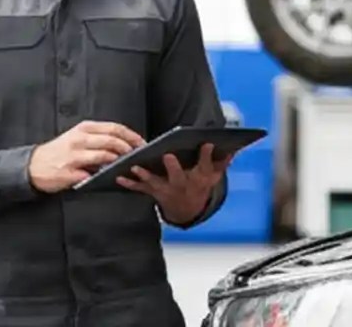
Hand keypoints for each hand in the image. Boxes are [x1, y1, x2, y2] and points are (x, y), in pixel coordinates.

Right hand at [28, 120, 145, 192]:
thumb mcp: (77, 137)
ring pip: (104, 156)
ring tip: (127, 167)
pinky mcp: (69, 172)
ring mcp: (74, 156)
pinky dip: (102, 176)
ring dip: (118, 162)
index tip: (142, 144)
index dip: (132, 136)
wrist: (34, 166)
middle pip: (112, 141)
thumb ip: (98, 138)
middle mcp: (79, 139)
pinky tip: (109, 178)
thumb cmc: (59, 151)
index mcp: (84, 128)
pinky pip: (91, 174)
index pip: (114, 128)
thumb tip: (124, 143)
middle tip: (138, 157)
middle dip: (129, 149)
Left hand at [116, 143, 232, 225]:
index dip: (207, 156)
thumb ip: (222, 161)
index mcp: (198, 178)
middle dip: (173, 167)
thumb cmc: (200, 185)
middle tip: (168, 156)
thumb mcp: (214, 175)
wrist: (187, 208)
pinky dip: (129, 183)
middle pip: (178, 176)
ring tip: (136, 166)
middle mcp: (182, 185)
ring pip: (155, 182)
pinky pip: (139, 188)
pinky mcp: (152, 192)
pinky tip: (118, 176)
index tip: (207, 143)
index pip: (205, 166)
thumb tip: (233, 148)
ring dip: (145, 175)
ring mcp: (166, 190)